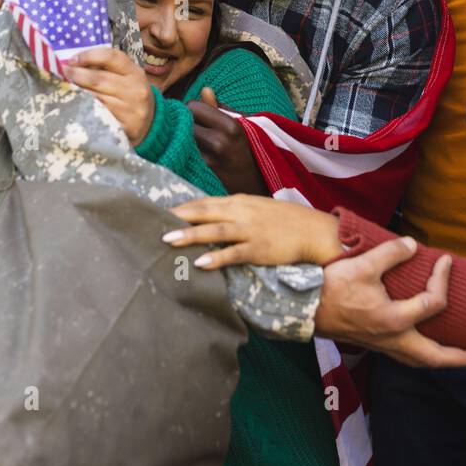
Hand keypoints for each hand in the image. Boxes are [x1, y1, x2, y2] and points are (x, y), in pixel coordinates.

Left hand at [63, 46, 154, 146]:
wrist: (150, 124)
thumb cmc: (131, 95)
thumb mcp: (126, 78)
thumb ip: (107, 68)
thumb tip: (75, 61)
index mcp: (135, 72)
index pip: (111, 57)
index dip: (89, 55)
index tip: (73, 59)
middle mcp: (135, 89)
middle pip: (99, 78)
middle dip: (77, 74)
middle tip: (64, 72)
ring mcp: (129, 109)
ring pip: (95, 98)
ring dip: (77, 92)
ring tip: (66, 88)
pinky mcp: (122, 125)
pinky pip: (97, 114)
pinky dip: (84, 108)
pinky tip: (76, 105)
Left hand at [163, 192, 343, 266]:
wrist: (312, 229)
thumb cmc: (283, 220)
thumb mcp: (256, 209)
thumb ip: (233, 213)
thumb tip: (209, 219)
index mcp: (239, 202)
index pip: (205, 202)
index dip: (182, 207)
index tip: (159, 211)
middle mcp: (241, 212)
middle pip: (204, 212)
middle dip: (178, 217)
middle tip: (152, 222)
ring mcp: (250, 230)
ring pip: (215, 230)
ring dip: (190, 235)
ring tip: (168, 240)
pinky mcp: (259, 248)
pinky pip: (234, 253)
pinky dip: (217, 257)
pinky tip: (201, 263)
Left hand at [187, 91, 267, 194]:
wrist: (256, 187)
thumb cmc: (248, 152)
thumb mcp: (242, 126)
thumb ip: (220, 108)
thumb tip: (205, 89)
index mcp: (231, 126)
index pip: (193, 105)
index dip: (192, 109)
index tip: (196, 117)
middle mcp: (219, 143)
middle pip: (182, 121)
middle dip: (183, 123)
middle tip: (191, 130)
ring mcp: (208, 161)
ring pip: (177, 138)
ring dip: (179, 138)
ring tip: (190, 142)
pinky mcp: (199, 176)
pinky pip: (178, 155)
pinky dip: (179, 152)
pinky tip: (187, 155)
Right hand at [315, 240, 465, 367]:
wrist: (304, 307)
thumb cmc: (333, 286)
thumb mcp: (364, 264)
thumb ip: (392, 253)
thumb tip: (413, 244)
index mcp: (394, 320)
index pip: (433, 302)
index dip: (443, 278)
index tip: (445, 259)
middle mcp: (393, 339)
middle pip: (435, 358)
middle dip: (461, 358)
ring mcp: (383, 346)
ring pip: (420, 362)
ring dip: (443, 361)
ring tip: (460, 358)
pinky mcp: (375, 345)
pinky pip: (407, 357)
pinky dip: (423, 356)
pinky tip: (425, 346)